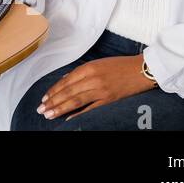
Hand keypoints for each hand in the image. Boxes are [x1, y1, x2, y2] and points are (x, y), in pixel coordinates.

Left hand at [38, 55, 155, 120]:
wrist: (142, 70)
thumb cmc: (120, 65)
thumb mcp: (98, 63)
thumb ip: (81, 72)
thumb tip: (65, 80)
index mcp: (89, 68)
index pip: (65, 81)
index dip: (53, 91)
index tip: (44, 98)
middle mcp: (93, 79)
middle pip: (68, 92)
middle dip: (53, 101)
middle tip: (41, 110)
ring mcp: (101, 90)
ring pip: (76, 101)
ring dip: (60, 108)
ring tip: (49, 114)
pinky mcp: (110, 100)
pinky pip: (91, 109)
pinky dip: (79, 114)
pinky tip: (68, 119)